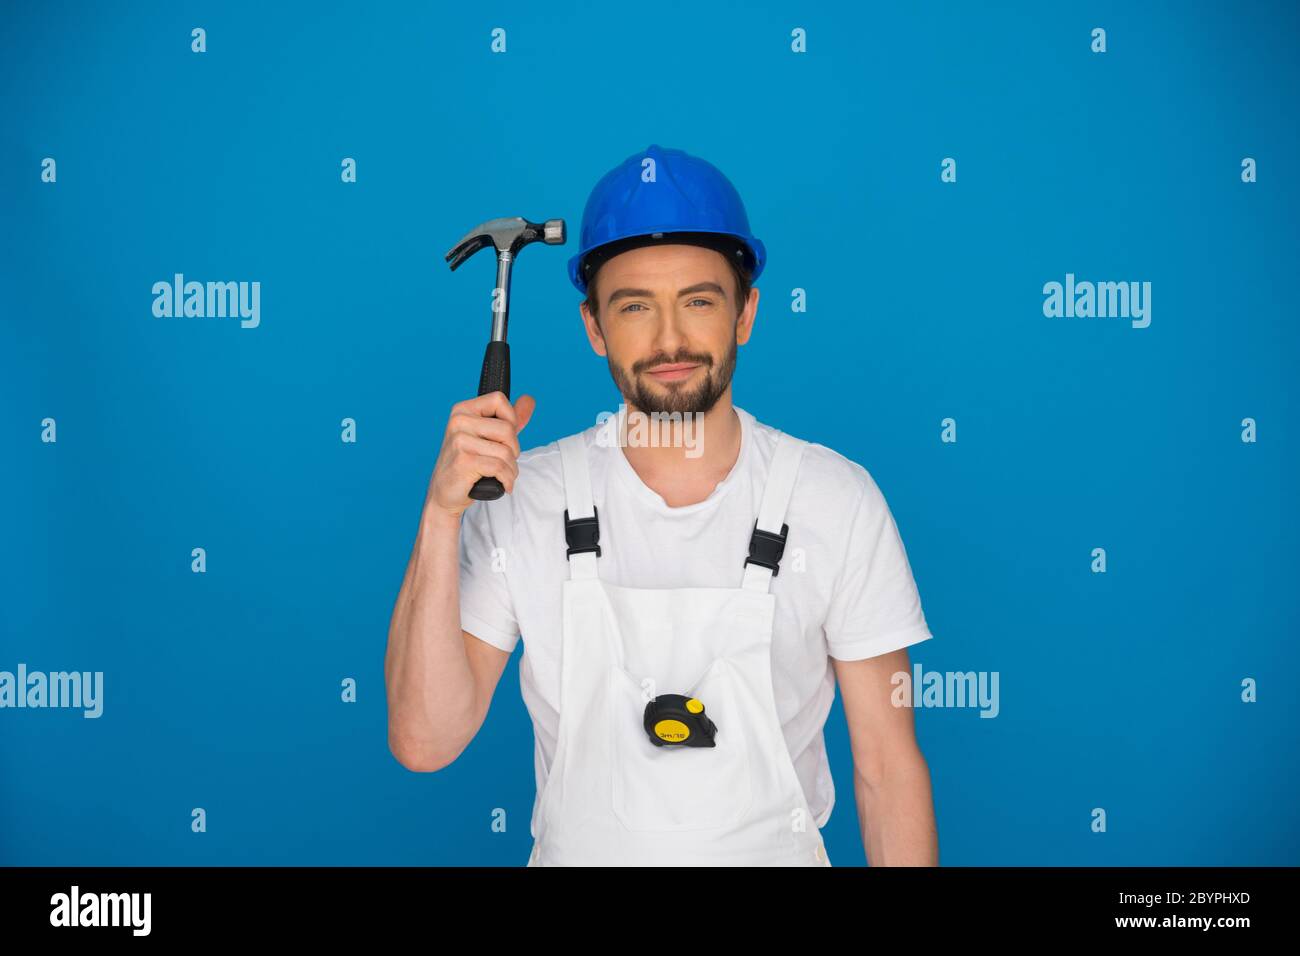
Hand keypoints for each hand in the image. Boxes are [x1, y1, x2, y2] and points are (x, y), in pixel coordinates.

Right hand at [426, 392, 535, 521]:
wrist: (445, 493)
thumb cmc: (468, 463)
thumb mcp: (488, 437)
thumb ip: (509, 419)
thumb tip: (529, 399)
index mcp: (463, 410)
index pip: (498, 399)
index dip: (511, 419)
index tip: (505, 438)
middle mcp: (458, 421)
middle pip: (507, 429)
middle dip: (514, 450)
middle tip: (504, 461)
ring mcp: (459, 441)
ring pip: (506, 451)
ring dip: (512, 469)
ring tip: (503, 475)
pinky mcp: (463, 461)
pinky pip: (499, 467)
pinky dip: (507, 479)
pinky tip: (503, 485)